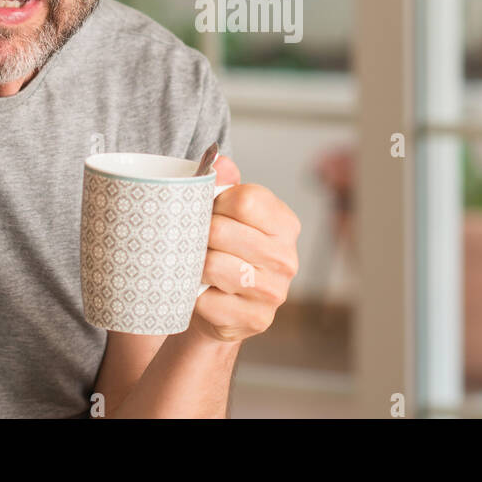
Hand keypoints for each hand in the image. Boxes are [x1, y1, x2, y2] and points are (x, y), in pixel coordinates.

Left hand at [189, 156, 300, 343]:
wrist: (221, 305)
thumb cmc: (225, 250)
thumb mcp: (228, 212)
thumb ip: (225, 183)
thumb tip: (220, 161)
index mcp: (285, 223)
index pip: (243, 200)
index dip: (215, 203)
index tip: (208, 212)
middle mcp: (286, 257)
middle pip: (222, 231)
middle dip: (199, 235)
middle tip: (195, 241)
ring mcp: (274, 292)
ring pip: (213, 265)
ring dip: (194, 264)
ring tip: (196, 264)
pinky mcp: (256, 319)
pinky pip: (206, 300)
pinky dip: (194, 296)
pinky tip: (202, 292)